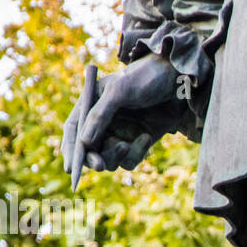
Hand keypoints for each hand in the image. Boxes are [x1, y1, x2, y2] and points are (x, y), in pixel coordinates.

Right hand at [61, 54, 186, 175]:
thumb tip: (84, 142)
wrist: (176, 81)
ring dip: (115, 156)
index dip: (70, 149)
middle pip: (89, 150)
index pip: (74, 130)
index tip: (71, 168)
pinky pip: (130, 160)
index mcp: (91, 105)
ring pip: (109, 160)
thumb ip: (100, 115)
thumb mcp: (119, 92)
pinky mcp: (137, 143)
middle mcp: (102, 122)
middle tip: (100, 165)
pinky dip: (137, 153)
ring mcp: (120, 134)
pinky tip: (146, 137)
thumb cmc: (145, 78)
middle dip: (93, 159)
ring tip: (125, 145)